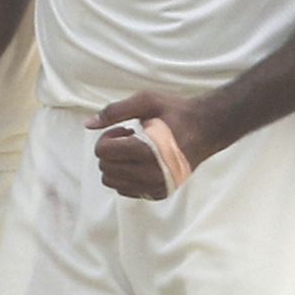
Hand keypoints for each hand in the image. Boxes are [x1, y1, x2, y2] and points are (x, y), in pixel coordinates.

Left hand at [87, 92, 214, 200]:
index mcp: (147, 150)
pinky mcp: (159, 193)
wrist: (207, 129)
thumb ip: (115, 111)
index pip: (103, 152)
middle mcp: (152, 173)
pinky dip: (125, 176)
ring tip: (134, 151)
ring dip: (116, 165)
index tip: (125, 130)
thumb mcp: (146, 101)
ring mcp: (156, 186)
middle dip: (110, 151)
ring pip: (112, 182)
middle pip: (105, 168)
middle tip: (129, 138)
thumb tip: (88, 124)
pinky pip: (125, 191)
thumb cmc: (176, 113)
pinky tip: (140, 162)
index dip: (108, 137)